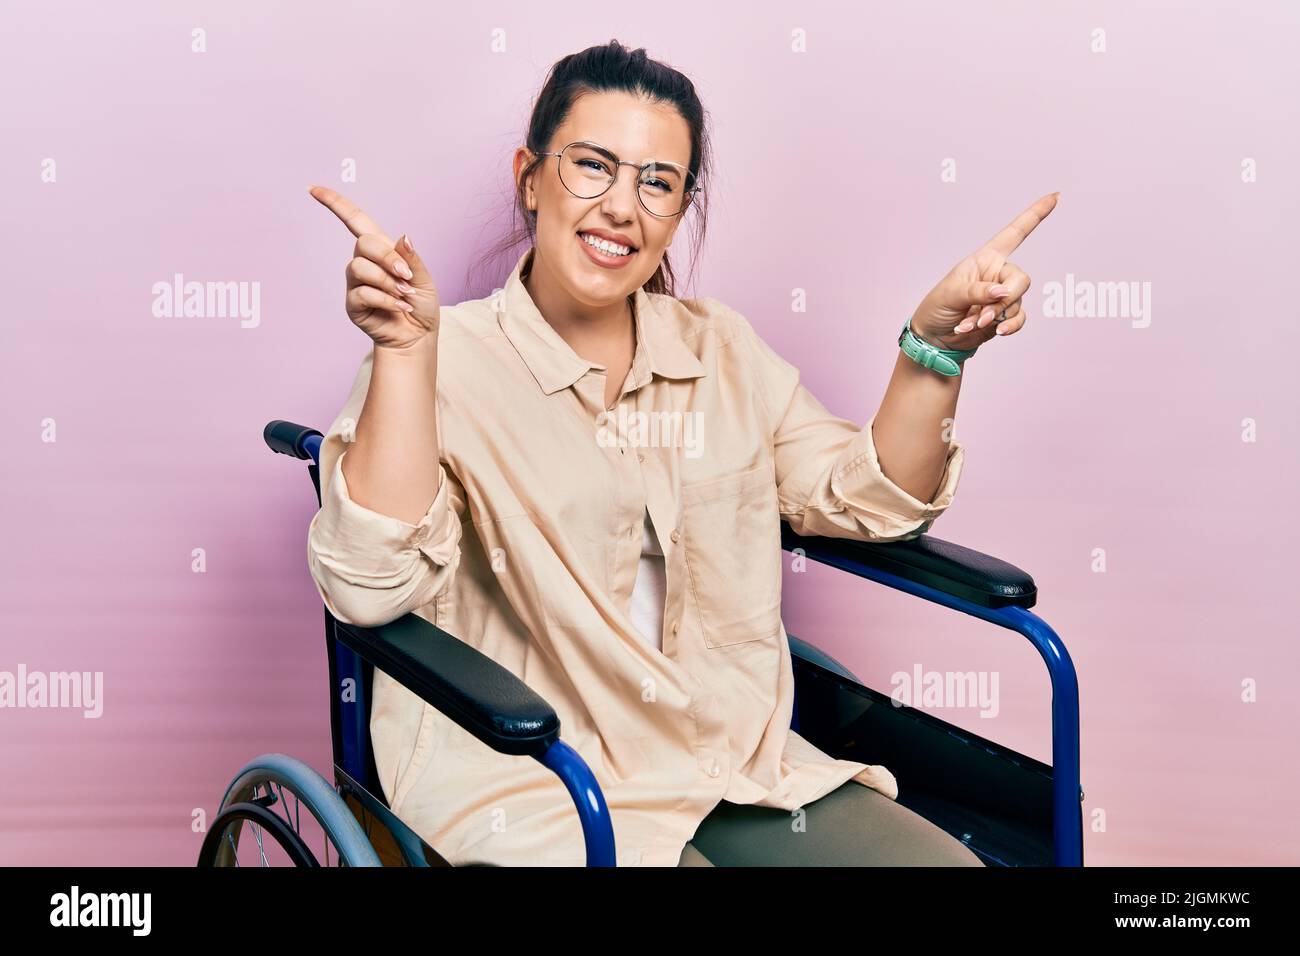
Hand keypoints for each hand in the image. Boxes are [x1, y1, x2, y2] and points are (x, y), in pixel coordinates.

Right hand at [308, 185, 439, 350]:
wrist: (417, 336)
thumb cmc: (420, 305)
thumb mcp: (424, 278)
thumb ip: (412, 259)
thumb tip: (404, 237)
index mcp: (381, 249)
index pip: (355, 220)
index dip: (335, 204)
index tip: (313, 189)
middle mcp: (364, 262)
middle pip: (363, 243)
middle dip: (388, 258)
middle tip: (407, 277)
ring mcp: (355, 283)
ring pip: (361, 268)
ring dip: (387, 282)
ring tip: (405, 295)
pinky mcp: (353, 304)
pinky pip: (362, 293)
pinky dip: (385, 299)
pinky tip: (399, 307)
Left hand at [908, 192, 1058, 351]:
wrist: (934, 336)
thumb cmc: (938, 307)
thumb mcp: (952, 293)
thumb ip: (978, 291)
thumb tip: (1002, 292)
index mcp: (986, 258)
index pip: (1015, 233)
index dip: (1035, 214)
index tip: (1055, 196)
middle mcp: (999, 274)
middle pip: (1021, 280)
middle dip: (1005, 299)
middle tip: (984, 315)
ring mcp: (1003, 296)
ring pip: (1016, 303)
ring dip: (995, 317)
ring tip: (971, 323)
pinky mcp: (1005, 316)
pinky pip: (1019, 319)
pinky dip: (1008, 327)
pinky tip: (994, 332)